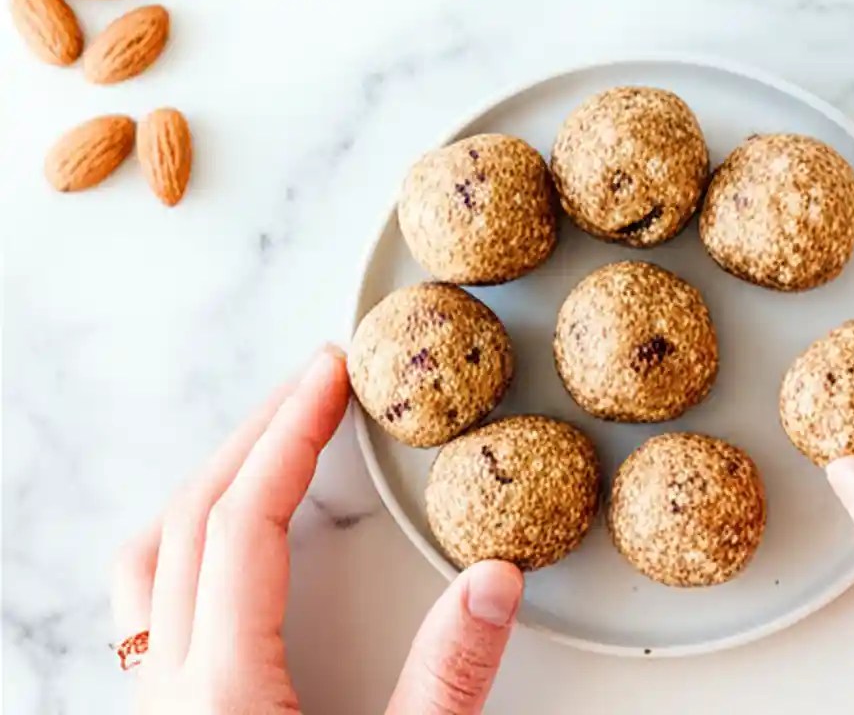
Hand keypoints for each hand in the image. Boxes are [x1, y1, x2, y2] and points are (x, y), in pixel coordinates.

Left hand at [113, 345, 521, 714]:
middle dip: (258, 436)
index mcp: (224, 689)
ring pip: (154, 555)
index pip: (244, 524)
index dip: (290, 436)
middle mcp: (172, 687)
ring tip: (271, 443)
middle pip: (192, 520)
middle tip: (315, 386)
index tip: (329, 378)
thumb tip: (493, 582)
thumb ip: (447, 679)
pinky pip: (152, 596)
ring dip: (213, 482)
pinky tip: (235, 538)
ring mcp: (158, 703)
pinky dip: (191, 536)